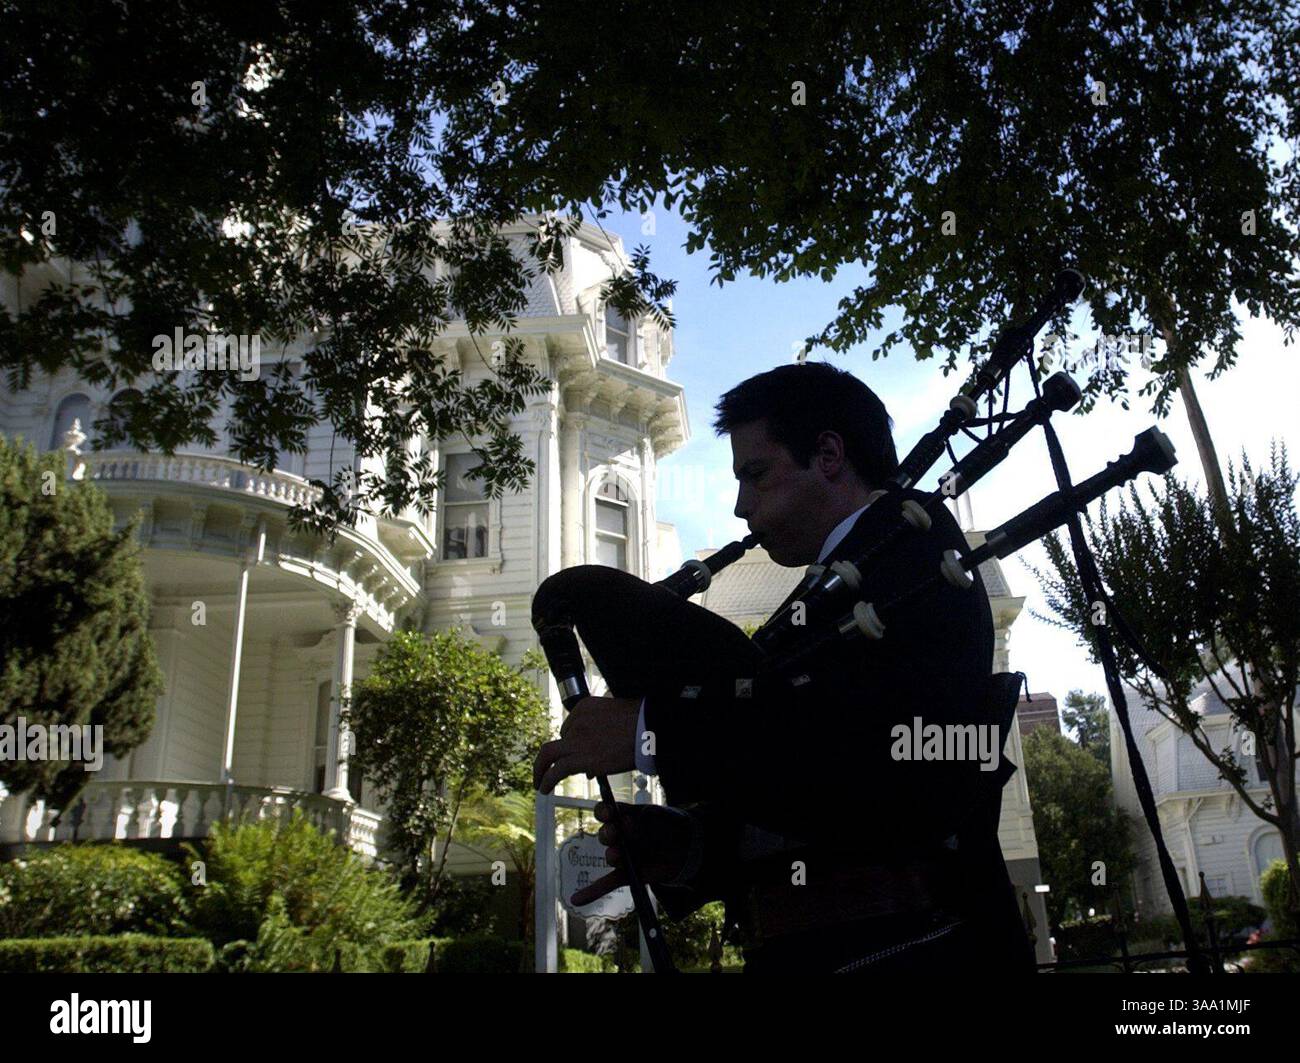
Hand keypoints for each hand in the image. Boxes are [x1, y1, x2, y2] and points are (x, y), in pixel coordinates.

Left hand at [532, 695, 639, 794]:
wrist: (650, 729)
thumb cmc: (642, 724)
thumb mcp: (616, 719)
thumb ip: (600, 736)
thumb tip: (590, 767)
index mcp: (585, 707)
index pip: (569, 728)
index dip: (570, 745)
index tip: (573, 756)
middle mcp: (577, 722)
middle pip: (558, 741)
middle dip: (550, 757)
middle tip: (545, 769)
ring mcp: (578, 740)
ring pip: (549, 754)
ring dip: (540, 770)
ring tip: (540, 783)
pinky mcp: (583, 759)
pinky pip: (558, 770)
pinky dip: (547, 780)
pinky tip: (545, 788)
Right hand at [570, 801, 694, 906]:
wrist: (684, 847)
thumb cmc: (669, 826)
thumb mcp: (660, 817)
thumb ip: (644, 820)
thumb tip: (627, 821)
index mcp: (624, 816)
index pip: (606, 812)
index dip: (604, 811)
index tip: (609, 812)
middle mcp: (619, 836)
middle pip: (606, 835)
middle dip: (610, 833)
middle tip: (618, 832)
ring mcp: (622, 856)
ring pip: (611, 856)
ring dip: (613, 856)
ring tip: (618, 856)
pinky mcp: (626, 874)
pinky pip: (607, 883)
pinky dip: (592, 892)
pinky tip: (578, 899)